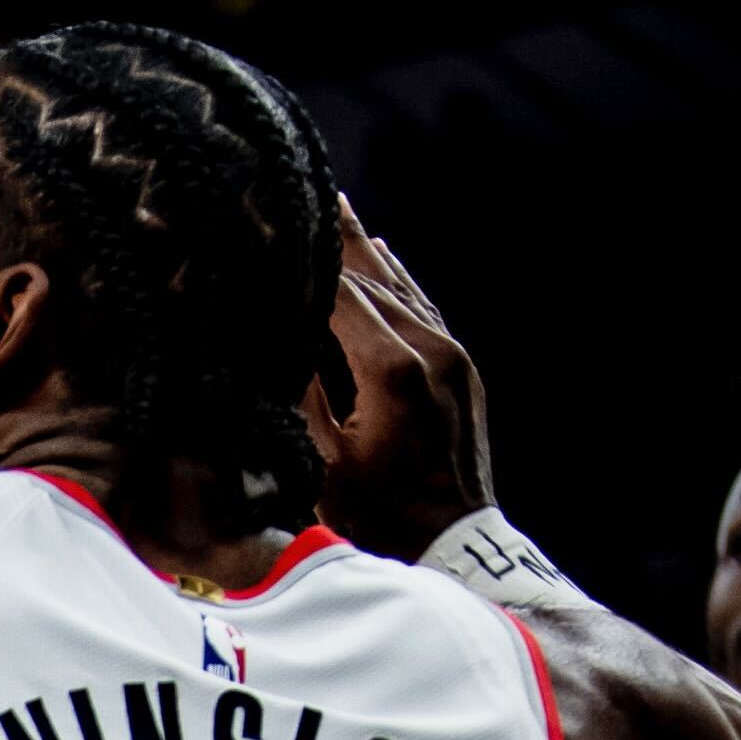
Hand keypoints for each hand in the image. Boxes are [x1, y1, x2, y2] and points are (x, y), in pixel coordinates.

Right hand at [307, 204, 496, 566]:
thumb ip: (300, 395)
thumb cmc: (377, 520)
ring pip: (403, 288)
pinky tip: (384, 256)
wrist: (455, 549)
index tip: (275, 222)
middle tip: (306, 189)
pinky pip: (427, 310)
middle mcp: (432, 352)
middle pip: (374, 278)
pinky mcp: (465, 373)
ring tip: (339, 209)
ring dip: (367, 250)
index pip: (340, 294)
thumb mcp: (319, 464)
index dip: (305, 258)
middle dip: (336, 238)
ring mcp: (455, 360)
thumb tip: (279, 339)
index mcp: (393, 371)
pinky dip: (399, 280)